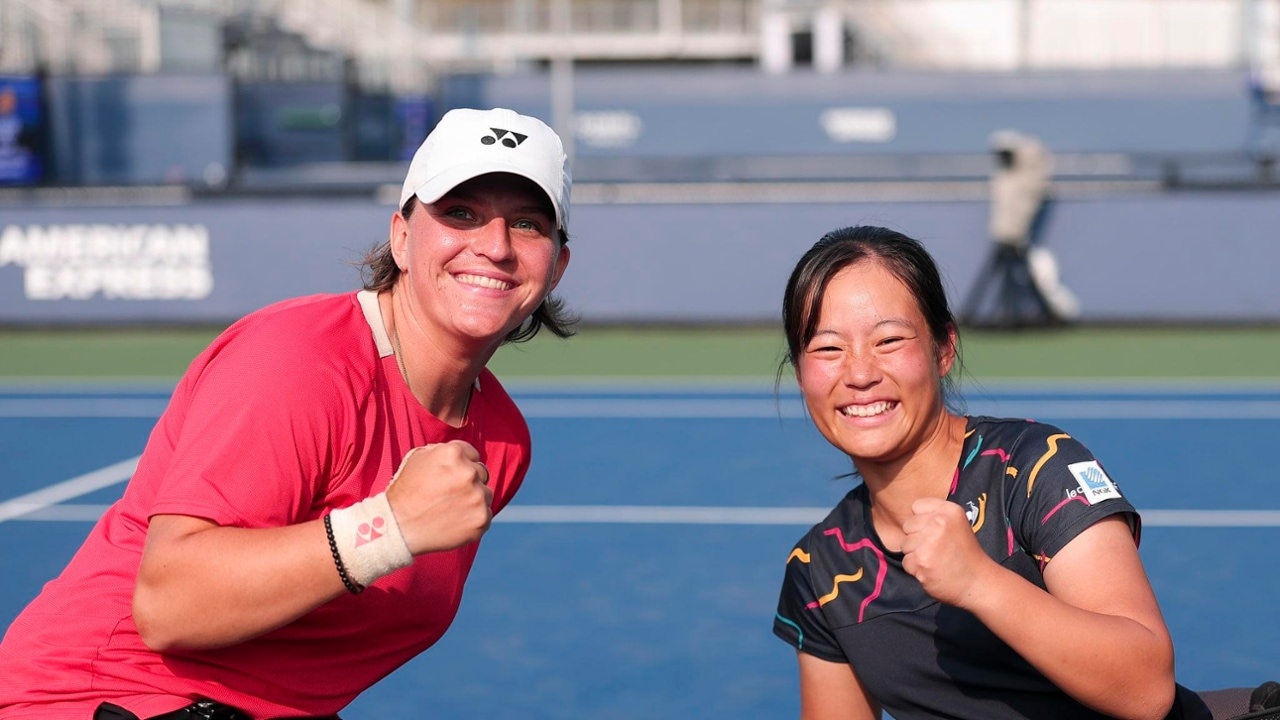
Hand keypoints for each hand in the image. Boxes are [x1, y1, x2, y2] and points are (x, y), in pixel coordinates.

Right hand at [384, 440, 492, 554]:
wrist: (398, 527)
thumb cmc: (406, 491)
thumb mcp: (418, 458)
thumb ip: (443, 450)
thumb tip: (462, 454)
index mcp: (453, 453)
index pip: (473, 454)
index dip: (461, 466)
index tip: (450, 477)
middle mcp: (468, 472)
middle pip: (481, 473)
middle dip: (469, 482)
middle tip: (449, 495)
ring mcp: (477, 497)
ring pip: (486, 494)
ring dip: (474, 500)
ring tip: (450, 510)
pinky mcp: (481, 518)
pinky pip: (485, 515)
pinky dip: (474, 519)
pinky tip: (455, 522)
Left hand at [900, 497, 991, 608]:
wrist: (977, 582)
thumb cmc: (964, 554)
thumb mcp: (957, 524)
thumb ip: (935, 516)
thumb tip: (910, 516)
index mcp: (950, 511)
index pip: (917, 506)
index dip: (922, 521)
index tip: (935, 532)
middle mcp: (940, 523)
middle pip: (908, 525)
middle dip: (917, 538)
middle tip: (936, 549)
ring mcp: (930, 542)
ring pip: (905, 544)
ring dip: (915, 554)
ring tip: (935, 560)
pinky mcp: (922, 561)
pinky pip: (906, 562)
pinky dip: (915, 569)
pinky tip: (931, 570)